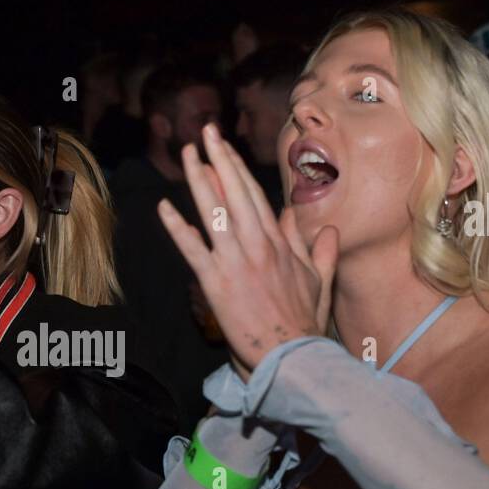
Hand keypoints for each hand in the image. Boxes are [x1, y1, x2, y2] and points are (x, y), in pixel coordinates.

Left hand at [158, 123, 337, 378]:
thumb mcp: (319, 282)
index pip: (255, 196)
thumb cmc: (304, 322)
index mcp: (279, 243)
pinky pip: (193, 249)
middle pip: (235, 192)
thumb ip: (318, 251)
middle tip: (206, 132)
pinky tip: (163, 208)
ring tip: (188, 154)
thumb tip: (324, 228)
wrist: (293, 355)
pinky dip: (177, 227)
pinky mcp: (216, 283)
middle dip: (220, 158)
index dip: (237, 169)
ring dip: (199, 179)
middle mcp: (257, 245)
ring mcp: (235, 261)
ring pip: (214, 211)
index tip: (224, 149)